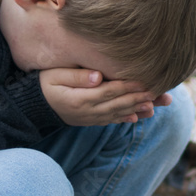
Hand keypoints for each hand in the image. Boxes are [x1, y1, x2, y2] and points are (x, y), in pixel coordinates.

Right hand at [39, 68, 171, 126]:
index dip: (129, 86)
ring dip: (138, 109)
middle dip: (141, 98)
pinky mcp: (91, 120)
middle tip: (161, 93)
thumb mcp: (55, 76)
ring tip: (156, 104)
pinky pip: (111, 120)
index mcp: (80, 99)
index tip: (147, 81)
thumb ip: (77, 76)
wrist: (34, 106)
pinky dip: (126, 118)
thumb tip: (97, 76)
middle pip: (119, 104)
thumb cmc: (44, 84)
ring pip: (119, 113)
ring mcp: (90, 118)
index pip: (110, 91)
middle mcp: (88, 112)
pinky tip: (139, 116)